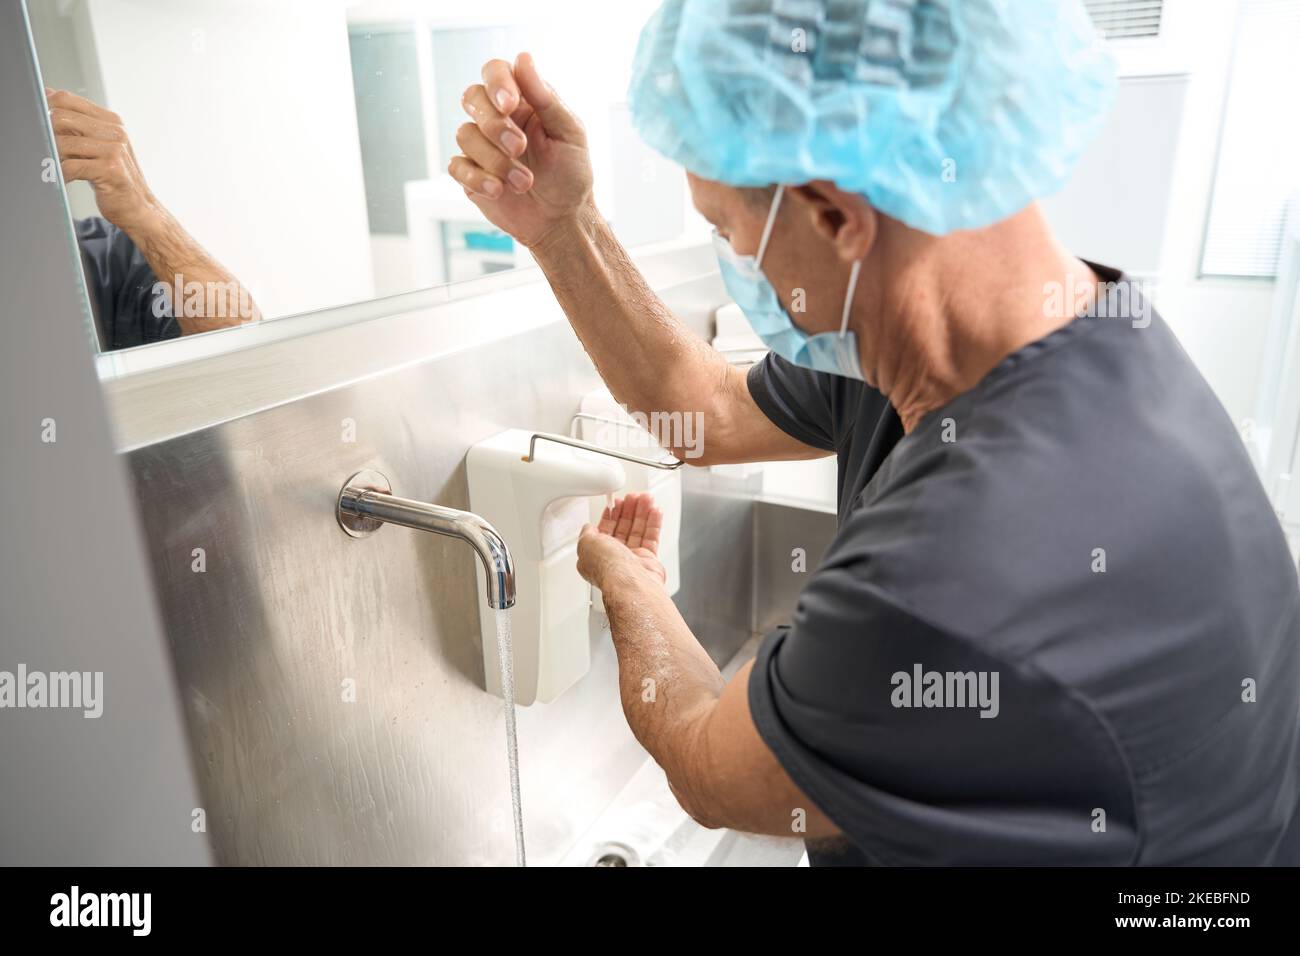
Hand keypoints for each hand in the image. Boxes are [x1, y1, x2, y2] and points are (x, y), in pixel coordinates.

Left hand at [47, 88, 161, 234]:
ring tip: (59, 168)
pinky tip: (65, 180)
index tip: (37, 124)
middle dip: (47, 135)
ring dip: (55, 158)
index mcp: (111, 121)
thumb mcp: (98, 145)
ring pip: (63, 143)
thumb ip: (77, 123)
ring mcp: (115, 150)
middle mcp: (115, 132)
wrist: (138, 207)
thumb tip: (48, 95)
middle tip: (48, 151)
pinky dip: (62, 175)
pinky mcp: (111, 170)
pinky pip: (71, 167)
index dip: (44, 108)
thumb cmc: (113, 177)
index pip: (66, 99)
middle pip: (59, 118)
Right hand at [448, 52, 594, 248]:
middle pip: (472, 97)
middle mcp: (497, 118)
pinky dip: (478, 178)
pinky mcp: (470, 174)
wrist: (562, 220)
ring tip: (524, 182)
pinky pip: (456, 165)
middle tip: (520, 148)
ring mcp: (481, 146)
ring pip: (464, 134)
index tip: (509, 105)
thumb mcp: (570, 133)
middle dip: (494, 124)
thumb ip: (546, 98)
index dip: (496, 83)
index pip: (495, 71)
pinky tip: (499, 191)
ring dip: (495, 160)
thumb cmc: (571, 174)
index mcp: (522, 101)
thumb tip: (523, 58)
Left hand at [577, 493, 666, 592]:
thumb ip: (587, 532)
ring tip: (646, 499)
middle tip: (634, 496)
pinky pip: (651, 538)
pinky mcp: (649, 561)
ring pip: (638, 530)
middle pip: (622, 528)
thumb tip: (588, 527)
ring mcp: (632, 560)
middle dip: (628, 510)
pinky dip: (654, 523)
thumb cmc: (608, 567)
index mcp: (596, 555)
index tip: (617, 502)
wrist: (631, 582)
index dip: (610, 514)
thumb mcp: (586, 543)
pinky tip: (655, 511)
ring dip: (642, 513)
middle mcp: (614, 558)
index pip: (604, 530)